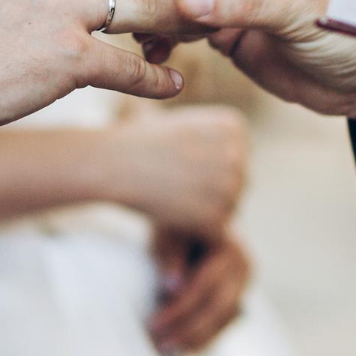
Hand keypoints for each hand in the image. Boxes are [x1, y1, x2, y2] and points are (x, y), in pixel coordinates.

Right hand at [106, 105, 250, 235]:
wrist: (116, 163)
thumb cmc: (142, 142)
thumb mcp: (189, 124)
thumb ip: (218, 140)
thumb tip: (237, 156)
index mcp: (234, 127)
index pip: (236, 158)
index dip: (208, 167)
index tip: (180, 159)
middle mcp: (238, 155)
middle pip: (237, 184)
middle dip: (210, 190)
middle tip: (174, 183)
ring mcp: (230, 186)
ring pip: (228, 209)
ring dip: (204, 211)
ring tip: (172, 197)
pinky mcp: (216, 217)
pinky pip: (215, 231)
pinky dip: (195, 229)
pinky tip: (172, 214)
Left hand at [148, 229, 251, 355]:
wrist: (201, 215)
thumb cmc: (177, 224)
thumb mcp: (168, 234)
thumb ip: (170, 257)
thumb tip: (173, 289)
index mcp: (229, 246)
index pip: (203, 286)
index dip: (178, 310)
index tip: (153, 325)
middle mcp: (244, 265)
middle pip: (219, 307)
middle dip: (189, 331)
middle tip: (161, 347)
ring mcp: (246, 281)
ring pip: (226, 319)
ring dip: (198, 339)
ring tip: (170, 353)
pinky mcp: (240, 294)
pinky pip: (226, 322)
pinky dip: (207, 337)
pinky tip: (186, 350)